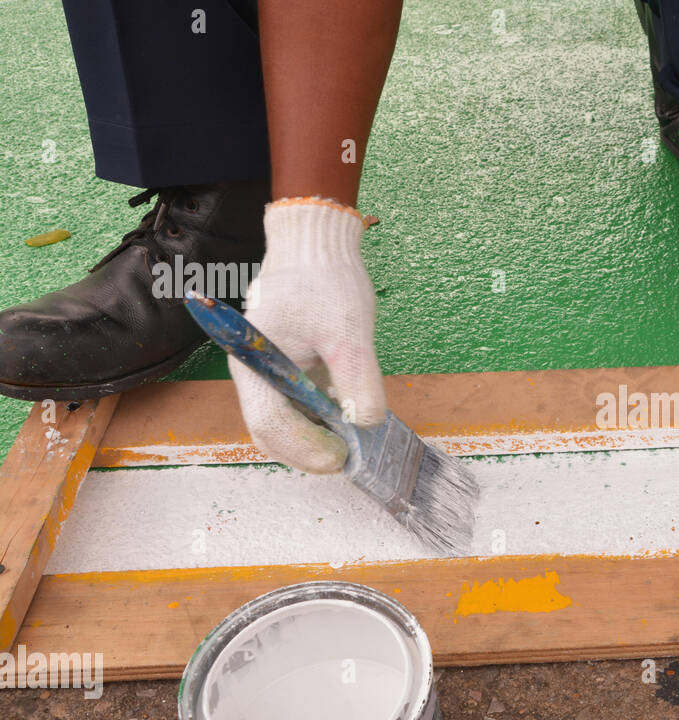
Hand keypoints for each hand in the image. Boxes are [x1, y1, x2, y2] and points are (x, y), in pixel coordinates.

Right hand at [229, 198, 386, 472]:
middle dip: (308, 451)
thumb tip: (366, 423)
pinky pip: (298, 407)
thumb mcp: (348, 330)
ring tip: (352, 441)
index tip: (341, 457)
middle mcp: (254, 373)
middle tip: (349, 456)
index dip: (306, 448)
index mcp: (255, 363)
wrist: (316, 245)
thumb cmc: (325, 280)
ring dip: (315, 438)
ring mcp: (268, 373)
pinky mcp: (286, 370)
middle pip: (272, 432)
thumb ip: (357, 378)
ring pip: (285, 423)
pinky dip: (320, 421)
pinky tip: (348, 419)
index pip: (270, 424)